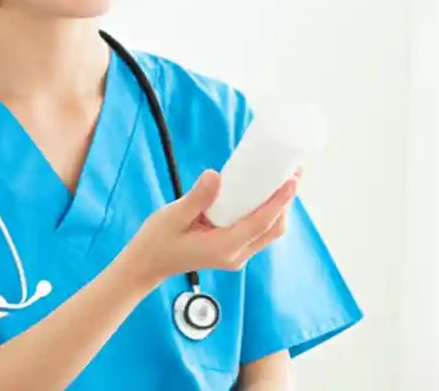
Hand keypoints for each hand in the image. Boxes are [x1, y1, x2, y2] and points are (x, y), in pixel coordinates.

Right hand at [119, 170, 297, 287]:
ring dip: (279, 207)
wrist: (146, 265)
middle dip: (286, 202)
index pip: (261, 223)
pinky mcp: (232, 250)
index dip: (279, 202)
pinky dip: (266, 212)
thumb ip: (196, 198)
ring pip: (268, 231)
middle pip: (273, 229)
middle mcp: (235, 254)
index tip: (292, 181)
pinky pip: (257, 231)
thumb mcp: (173, 216)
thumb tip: (216, 176)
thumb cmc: (157, 241)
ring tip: (283, 179)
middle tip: (292, 173)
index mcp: (224, 248)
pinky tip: (263, 193)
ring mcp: (235, 254)